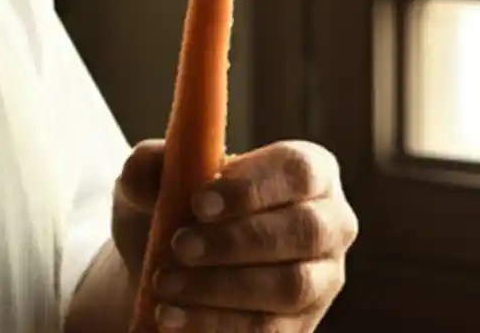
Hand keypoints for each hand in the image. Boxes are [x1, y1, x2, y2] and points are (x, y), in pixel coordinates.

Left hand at [113, 140, 358, 331]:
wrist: (166, 265)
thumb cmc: (172, 206)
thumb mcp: (154, 177)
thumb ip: (151, 163)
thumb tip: (155, 164)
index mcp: (305, 170)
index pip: (298, 170)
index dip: (252, 188)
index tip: (199, 203)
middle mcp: (328, 222)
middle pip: (304, 230)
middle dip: (235, 241)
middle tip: (180, 247)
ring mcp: (321, 279)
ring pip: (289, 286)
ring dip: (221, 287)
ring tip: (165, 284)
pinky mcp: (300, 325)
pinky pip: (268, 330)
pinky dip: (215, 324)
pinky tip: (171, 317)